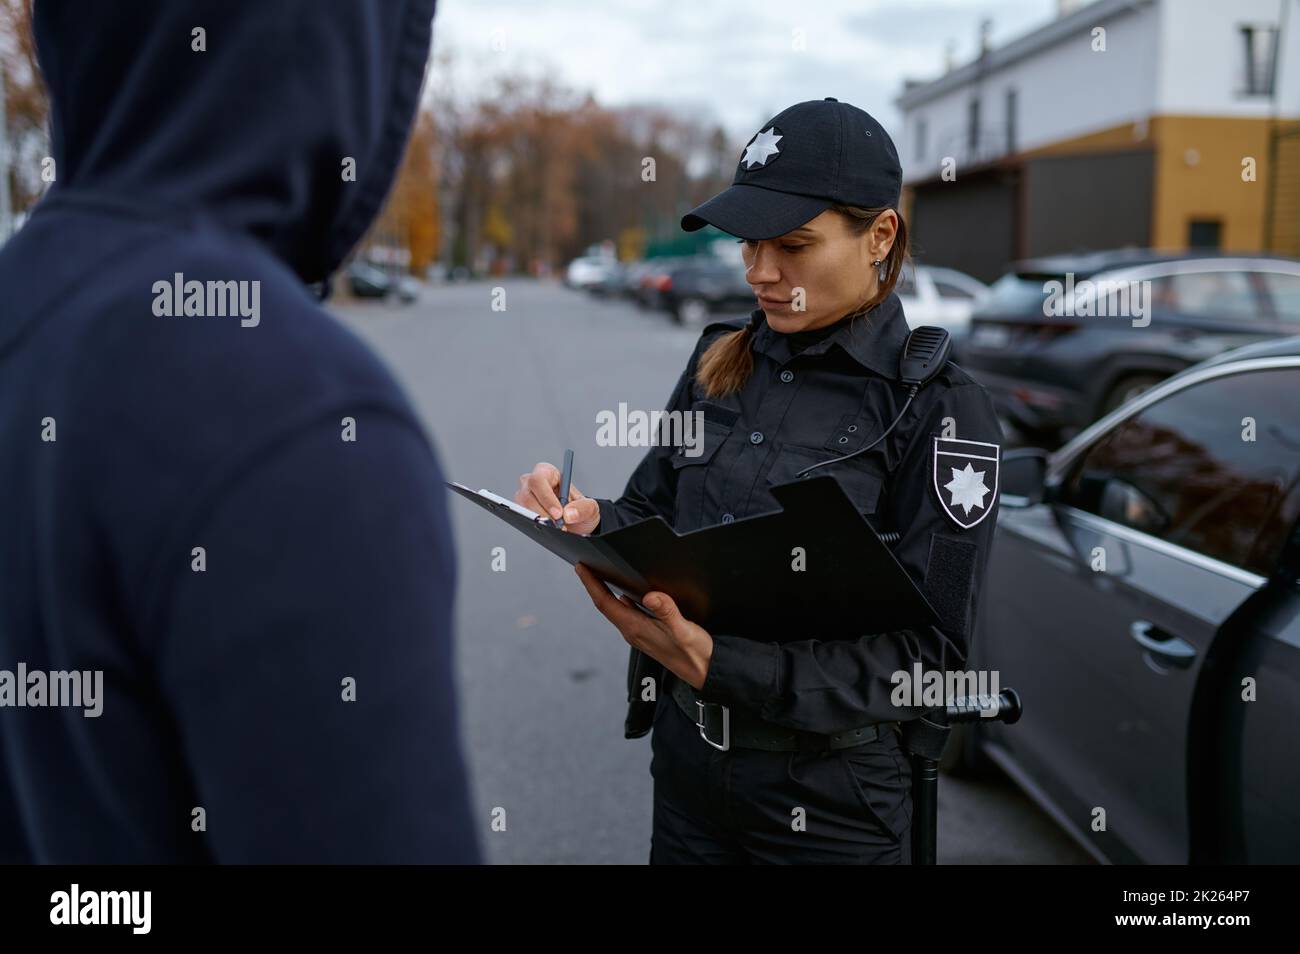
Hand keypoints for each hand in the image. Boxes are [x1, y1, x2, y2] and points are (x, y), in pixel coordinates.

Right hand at [515, 461, 600, 533]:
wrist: (575, 524)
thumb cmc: (579, 509)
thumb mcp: (589, 507)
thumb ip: (583, 509)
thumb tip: (569, 513)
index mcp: (548, 472)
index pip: (539, 480)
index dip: (547, 498)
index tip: (558, 514)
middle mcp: (532, 482)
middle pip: (527, 496)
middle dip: (543, 514)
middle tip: (558, 526)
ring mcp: (524, 496)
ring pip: (523, 509)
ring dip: (540, 521)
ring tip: (556, 529)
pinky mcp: (521, 511)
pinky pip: (522, 518)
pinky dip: (535, 526)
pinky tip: (547, 530)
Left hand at [574, 563, 712, 690]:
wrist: (704, 670)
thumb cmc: (694, 653)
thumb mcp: (683, 629)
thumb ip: (667, 611)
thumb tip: (650, 596)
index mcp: (636, 629)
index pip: (605, 603)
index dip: (591, 584)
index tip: (581, 568)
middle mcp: (633, 631)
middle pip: (606, 605)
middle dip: (594, 585)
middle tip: (586, 566)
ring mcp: (639, 633)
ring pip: (616, 609)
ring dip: (606, 592)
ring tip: (601, 575)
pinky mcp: (647, 633)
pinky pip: (628, 613)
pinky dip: (621, 599)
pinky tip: (627, 593)